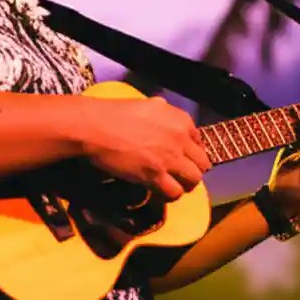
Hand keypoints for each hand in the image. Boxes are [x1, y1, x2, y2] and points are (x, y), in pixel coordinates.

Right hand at [79, 96, 209, 201]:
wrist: (97, 126)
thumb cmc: (116, 113)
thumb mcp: (147, 104)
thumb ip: (162, 109)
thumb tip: (163, 109)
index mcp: (181, 120)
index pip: (200, 143)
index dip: (191, 154)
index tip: (182, 160)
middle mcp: (181, 138)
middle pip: (202, 164)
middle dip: (192, 171)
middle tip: (179, 176)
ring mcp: (169, 158)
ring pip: (194, 180)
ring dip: (184, 185)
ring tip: (172, 185)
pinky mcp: (155, 175)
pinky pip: (175, 192)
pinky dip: (169, 195)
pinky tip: (159, 192)